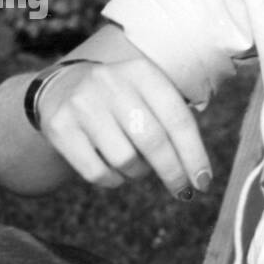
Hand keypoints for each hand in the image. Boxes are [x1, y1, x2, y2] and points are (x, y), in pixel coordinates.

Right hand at [36, 57, 211, 198]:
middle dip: (173, 172)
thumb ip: (173, 123)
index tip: (203, 182)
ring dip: (139, 173)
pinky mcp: (60, 127)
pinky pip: (97, 172)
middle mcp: (111, 83)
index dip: (194, 155)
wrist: (62, 87)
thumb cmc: (122, 99)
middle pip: (153, 141)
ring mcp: (83, 104)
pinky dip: (114, 180)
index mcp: (141, 72)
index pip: (177, 119)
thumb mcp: (148, 93)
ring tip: (137, 165)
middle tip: (182, 191)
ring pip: (125, 160)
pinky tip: (115, 171)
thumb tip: (197, 173)